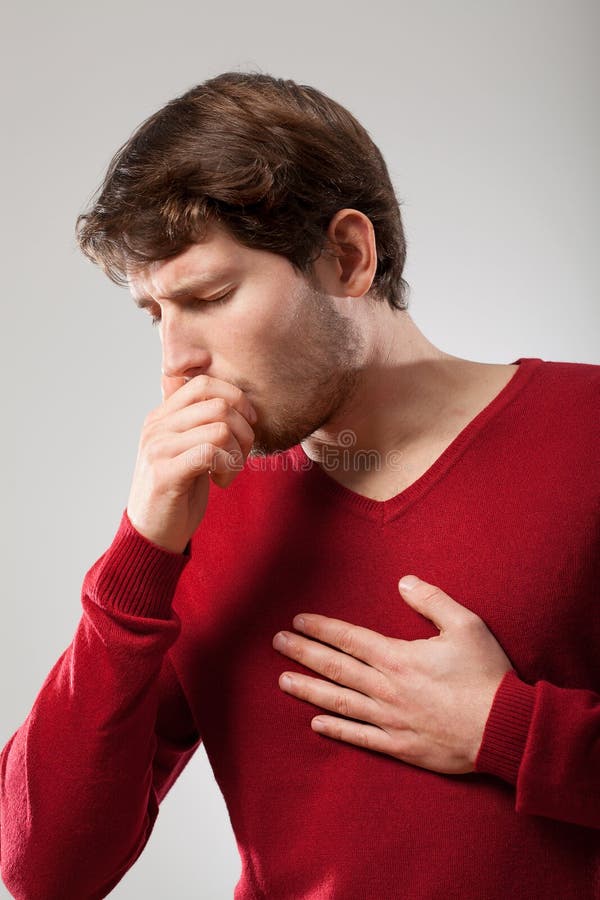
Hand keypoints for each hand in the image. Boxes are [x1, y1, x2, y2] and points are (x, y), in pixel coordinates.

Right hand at [126, 374, 256, 553]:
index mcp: (161, 416)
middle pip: (219, 405)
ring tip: (229, 472)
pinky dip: (228, 467)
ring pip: (220, 428)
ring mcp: (157, 449)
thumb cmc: (179, 492)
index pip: (203, 383)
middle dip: (244, 431)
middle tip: (241, 456)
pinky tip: (221, 482)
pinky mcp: (165, 473)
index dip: (236, 398)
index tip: (248, 423)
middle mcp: (156, 427)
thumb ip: (199, 423)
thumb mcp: (187, 449)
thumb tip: (230, 398)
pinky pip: (211, 453)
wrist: (153, 534)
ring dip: (237, 453)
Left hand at [272, 575, 513, 773]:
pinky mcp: (400, 746)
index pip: (349, 639)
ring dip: (308, 689)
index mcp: (398, 658)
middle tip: (277, 644)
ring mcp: (390, 719)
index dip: (321, 628)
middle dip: (303, 653)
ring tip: (283, 681)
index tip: (297, 621)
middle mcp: (386, 688)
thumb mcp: (466, 625)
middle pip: (335, 667)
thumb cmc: (487, 675)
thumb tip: (403, 581)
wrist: (505, 729)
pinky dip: (336, 729)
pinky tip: (315, 723)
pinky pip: (360, 737)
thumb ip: (432, 600)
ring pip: (339, 702)